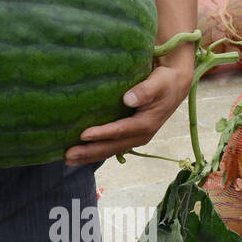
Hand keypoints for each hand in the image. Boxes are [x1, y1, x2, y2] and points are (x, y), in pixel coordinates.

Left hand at [64, 63, 192, 165]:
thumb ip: (145, 91)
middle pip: (111, 147)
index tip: (83, 134)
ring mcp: (134, 137)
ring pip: (109, 150)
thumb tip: (128, 99)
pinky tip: (80, 153)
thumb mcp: (159, 82)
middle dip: (89, 152)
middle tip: (68, 155)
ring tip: (68, 159)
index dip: (102, 134)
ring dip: (89, 155)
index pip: (120, 131)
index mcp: (146, 124)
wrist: (174, 86)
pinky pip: (110, 146)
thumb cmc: (165, 82)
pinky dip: (95, 150)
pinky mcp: (129, 135)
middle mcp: (140, 135)